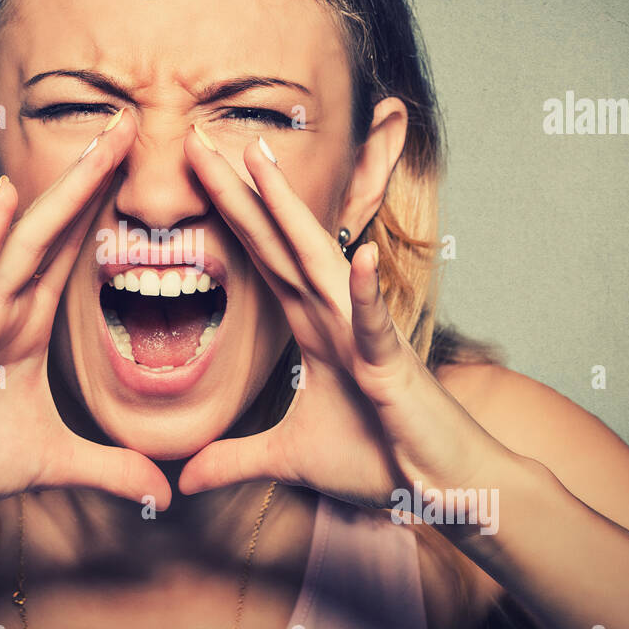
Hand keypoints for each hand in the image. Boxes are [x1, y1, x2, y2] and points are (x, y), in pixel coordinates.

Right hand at [0, 113, 171, 526]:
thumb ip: (108, 469)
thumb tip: (162, 493)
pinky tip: (11, 196)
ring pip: (24, 242)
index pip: (73, 254)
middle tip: (134, 122)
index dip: (105, 209)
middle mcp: (3, 308)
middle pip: (57, 230)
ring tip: (100, 142)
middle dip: (94, 178)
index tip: (145, 168)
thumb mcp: (51, 464)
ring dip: (61, 192)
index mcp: (26, 326)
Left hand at [177, 127, 517, 518]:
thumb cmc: (379, 459)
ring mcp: (365, 335)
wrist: (441, 488)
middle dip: (240, 193)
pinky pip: (376, 325)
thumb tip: (187, 476)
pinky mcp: (392, 367)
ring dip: (291, 214)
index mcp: (313, 328)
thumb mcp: (290, 460)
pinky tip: (358, 256)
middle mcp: (336, 317)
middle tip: (199, 140)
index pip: (262, 260)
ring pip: (321, 263)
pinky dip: (367, 292)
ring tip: (261, 163)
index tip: (192, 173)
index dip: (228, 217)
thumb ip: (236, 460)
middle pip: (278, 244)